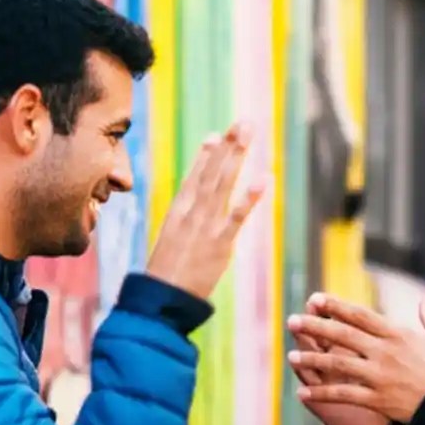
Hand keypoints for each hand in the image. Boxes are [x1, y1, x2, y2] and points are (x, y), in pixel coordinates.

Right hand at [146, 122, 264, 299]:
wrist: (160, 300)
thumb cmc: (166, 276)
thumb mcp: (171, 244)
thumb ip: (184, 228)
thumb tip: (194, 215)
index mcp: (177, 213)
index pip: (194, 179)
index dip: (206, 157)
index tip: (216, 135)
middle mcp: (191, 214)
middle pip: (211, 174)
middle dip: (228, 147)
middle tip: (242, 124)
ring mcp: (205, 227)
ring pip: (223, 185)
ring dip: (236, 157)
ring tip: (248, 135)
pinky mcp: (220, 244)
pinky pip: (237, 217)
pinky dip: (250, 198)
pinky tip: (263, 179)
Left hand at [287, 293, 424, 422]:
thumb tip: (424, 299)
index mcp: (397, 334)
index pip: (359, 315)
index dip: (335, 306)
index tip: (315, 299)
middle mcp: (383, 351)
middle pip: (342, 335)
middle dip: (315, 327)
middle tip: (292, 321)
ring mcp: (378, 375)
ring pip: (338, 363)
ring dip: (313, 359)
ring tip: (291, 356)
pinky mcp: (376, 398)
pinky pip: (344, 394)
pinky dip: (322, 394)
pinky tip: (303, 393)